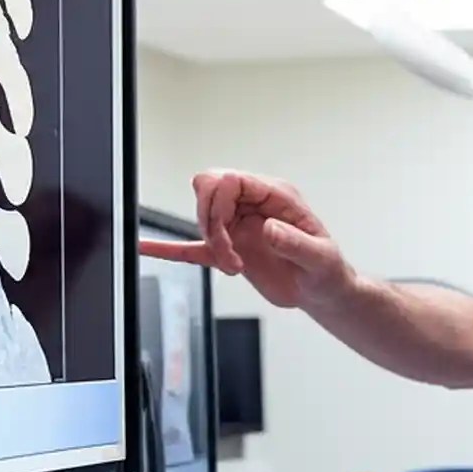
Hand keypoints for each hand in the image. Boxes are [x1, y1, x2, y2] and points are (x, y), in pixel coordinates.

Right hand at [139, 170, 353, 309]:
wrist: (320, 291)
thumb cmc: (326, 270)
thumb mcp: (319, 258)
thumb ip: (295, 243)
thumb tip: (269, 228)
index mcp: (276, 197)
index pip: (232, 179)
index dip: (218, 203)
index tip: (227, 236)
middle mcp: (254, 206)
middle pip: (210, 191)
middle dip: (209, 221)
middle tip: (227, 253)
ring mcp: (239, 226)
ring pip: (202, 216)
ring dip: (210, 242)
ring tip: (233, 265)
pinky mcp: (229, 249)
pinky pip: (192, 245)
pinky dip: (169, 248)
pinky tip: (146, 247)